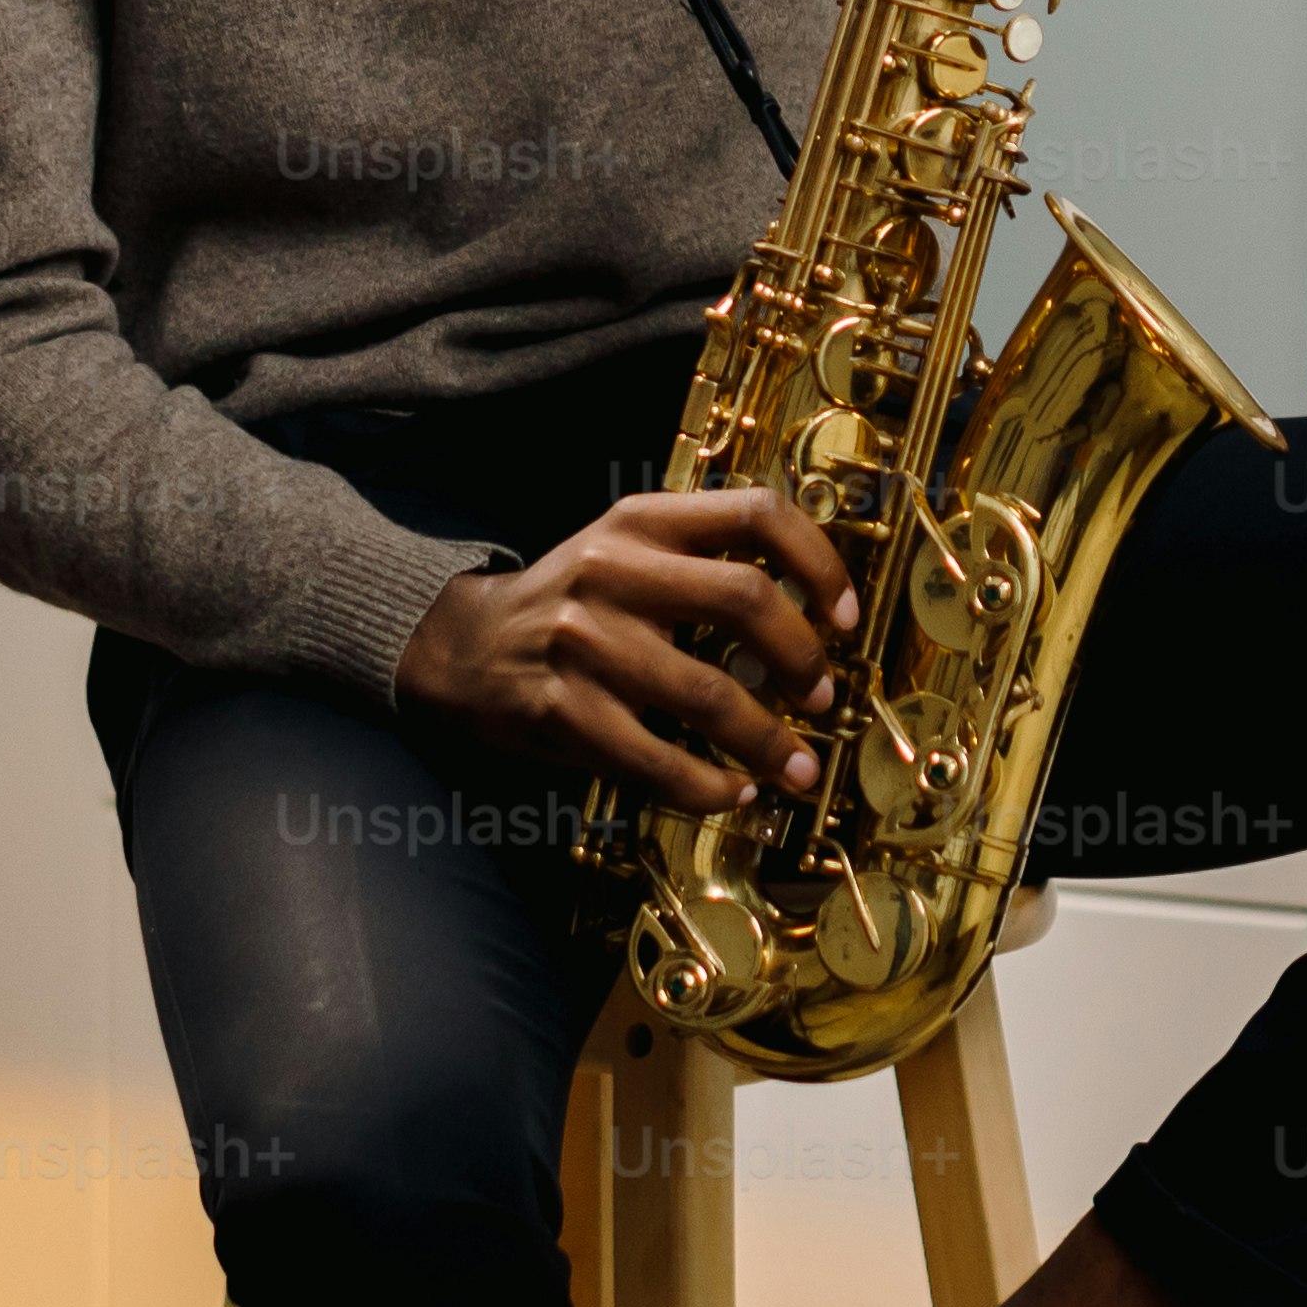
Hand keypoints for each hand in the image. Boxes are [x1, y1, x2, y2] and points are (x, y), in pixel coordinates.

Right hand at [399, 486, 859, 813]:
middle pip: (746, 600)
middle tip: (822, 699)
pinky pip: (659, 761)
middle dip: (803, 660)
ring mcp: (584, 640)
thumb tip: (816, 618)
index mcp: (642, 520)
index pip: (756, 513)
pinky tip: (734, 793)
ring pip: (709, 695)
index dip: (819, 563)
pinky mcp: (562, 710)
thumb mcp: (628, 550)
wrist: (463, 646)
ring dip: (769, 743)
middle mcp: (613, 569)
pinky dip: (710, 788)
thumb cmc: (572, 603)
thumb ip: (704, 561)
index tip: (843, 617)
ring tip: (798, 769)